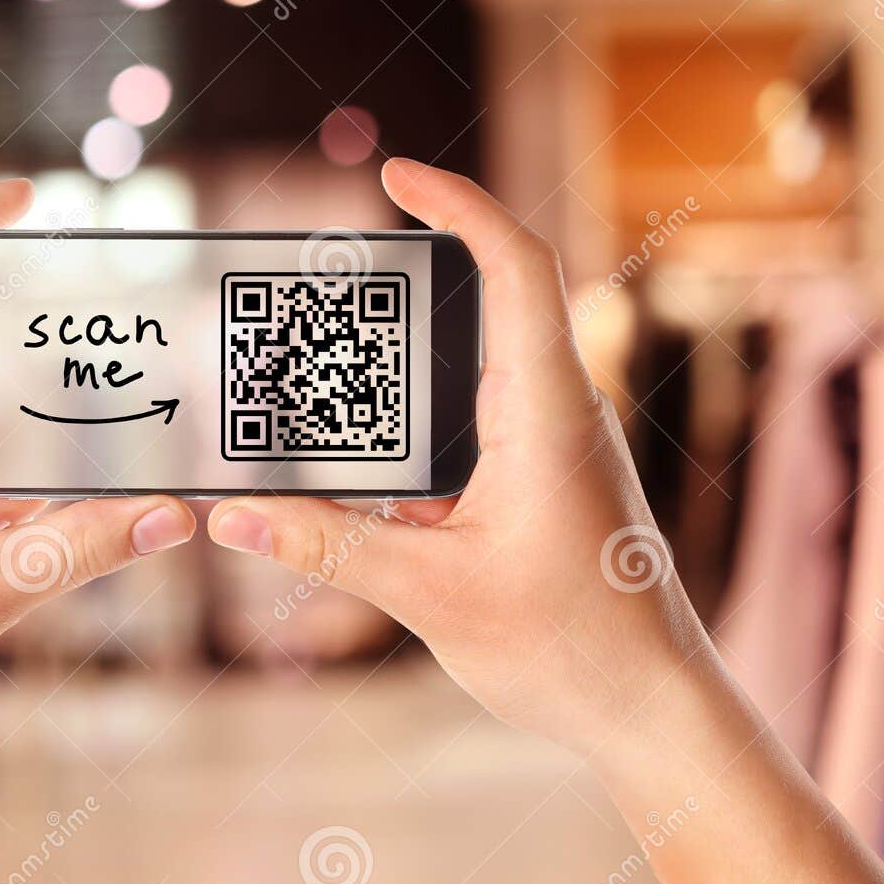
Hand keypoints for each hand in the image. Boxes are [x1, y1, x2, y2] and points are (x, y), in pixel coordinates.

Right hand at [207, 159, 713, 762]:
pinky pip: (469, 426)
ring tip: (324, 371)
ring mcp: (550, 447)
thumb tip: (234, 516)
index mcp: (546, 414)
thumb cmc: (571, 648)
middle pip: (486, 303)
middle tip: (327, 277)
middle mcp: (554, 413)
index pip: (516, 267)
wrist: (649, 708)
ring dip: (404, 364)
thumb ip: (327, 547)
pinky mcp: (538, 483)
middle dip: (407, 279)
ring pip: (471, 370)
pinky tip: (359, 466)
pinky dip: (411, 428)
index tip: (396, 175)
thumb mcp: (431, 595)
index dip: (459, 206)